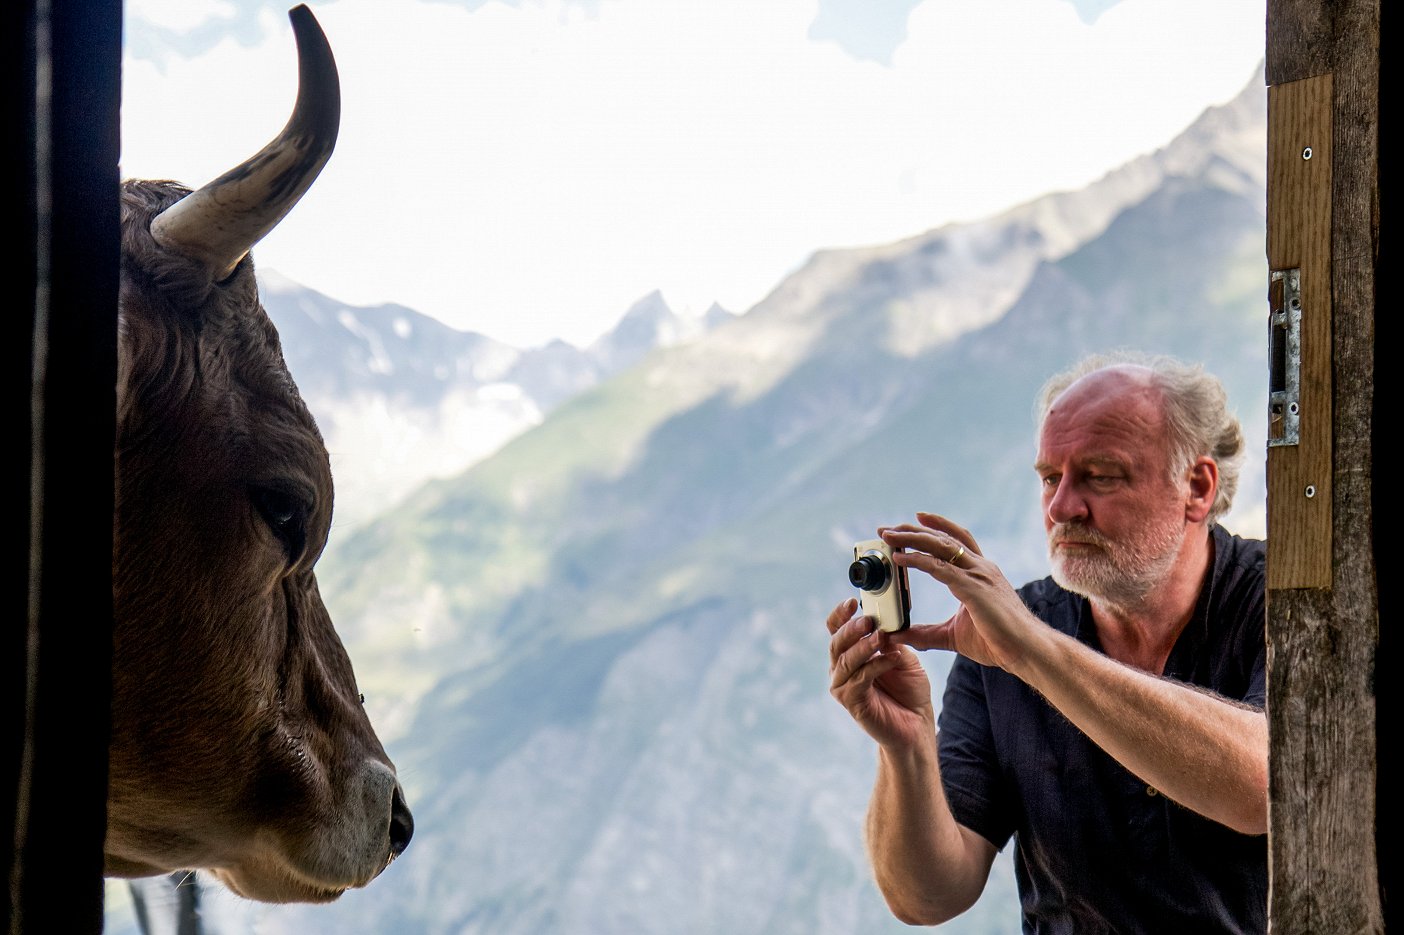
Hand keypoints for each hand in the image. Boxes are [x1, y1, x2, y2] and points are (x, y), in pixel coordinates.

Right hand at [826, 597, 934, 748]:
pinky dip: (876, 665)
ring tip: (881, 637)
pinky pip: (859, 678)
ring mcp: (843, 685)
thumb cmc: (909, 691)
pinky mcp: (851, 701)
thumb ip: (892, 642)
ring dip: (864, 646)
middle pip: (836, 642)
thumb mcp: (904, 658)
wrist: (916, 726)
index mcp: (851, 653)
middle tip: (868, 620)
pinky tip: (893, 659)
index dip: (840, 615)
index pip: (836, 630)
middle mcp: (842, 668)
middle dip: (852, 629)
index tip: (852, 602)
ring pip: (845, 659)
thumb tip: (883, 625)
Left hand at [880, 512, 1041, 674]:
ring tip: (888, 536)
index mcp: (980, 573)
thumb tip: (900, 635)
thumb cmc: (998, 641)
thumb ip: (926, 634)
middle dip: (913, 530)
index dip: (937, 527)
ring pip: (939, 546)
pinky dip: (917, 560)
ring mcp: (978, 575)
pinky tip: (900, 558)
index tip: (916, 518)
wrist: (1026, 651)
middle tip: (887, 529)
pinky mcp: (973, 588)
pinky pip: (939, 568)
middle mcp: (980, 568)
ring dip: (911, 538)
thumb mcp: (953, 635)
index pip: (957, 540)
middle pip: (943, 538)